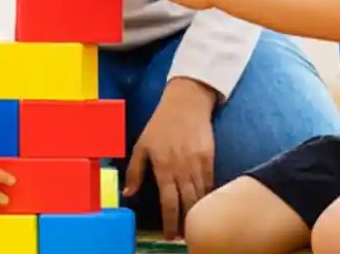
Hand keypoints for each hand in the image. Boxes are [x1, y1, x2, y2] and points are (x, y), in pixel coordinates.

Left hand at [125, 78, 217, 239]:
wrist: (186, 103)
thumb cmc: (160, 124)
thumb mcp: (141, 145)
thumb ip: (135, 171)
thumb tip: (128, 193)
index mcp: (163, 167)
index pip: (168, 202)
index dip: (170, 222)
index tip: (171, 236)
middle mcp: (182, 168)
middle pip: (187, 203)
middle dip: (186, 223)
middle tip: (184, 236)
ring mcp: (198, 164)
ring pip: (200, 195)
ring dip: (198, 212)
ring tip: (195, 225)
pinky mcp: (210, 158)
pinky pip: (211, 184)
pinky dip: (209, 197)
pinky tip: (206, 207)